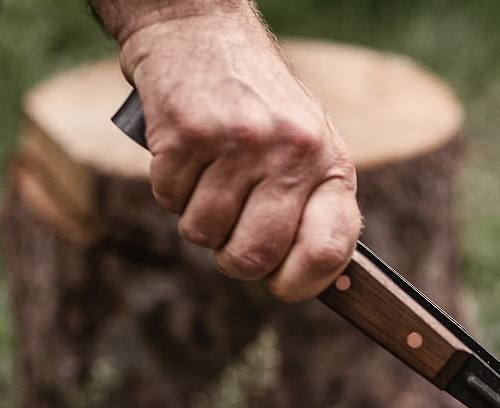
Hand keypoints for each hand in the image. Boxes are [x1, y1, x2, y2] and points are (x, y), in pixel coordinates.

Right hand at [115, 5, 360, 300]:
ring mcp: (240, 142)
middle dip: (234, 260)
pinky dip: (169, 189)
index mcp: (331, 165)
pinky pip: (169, 201)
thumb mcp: (308, 150)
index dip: (301, 283)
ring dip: (198, 220)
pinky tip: (186, 156)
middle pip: (255, 257)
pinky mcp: (187, 133)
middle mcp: (293, 153)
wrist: (200, 31)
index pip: (328, 250)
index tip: (281, 285)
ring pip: (204, 234)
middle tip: (230, 236)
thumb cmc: (259, 108)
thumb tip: (310, 282)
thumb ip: (313, 210)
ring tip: (209, 180)